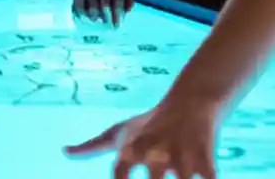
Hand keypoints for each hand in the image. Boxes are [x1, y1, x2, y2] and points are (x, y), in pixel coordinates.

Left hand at [65, 97, 224, 178]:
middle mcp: (155, 152)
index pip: (119, 171)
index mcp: (132, 149)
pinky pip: (209, 177)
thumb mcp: (119, 133)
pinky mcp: (205, 157)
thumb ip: (91, 147)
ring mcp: (181, 155)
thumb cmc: (148, 126)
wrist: (189, 102)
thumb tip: (65, 151)